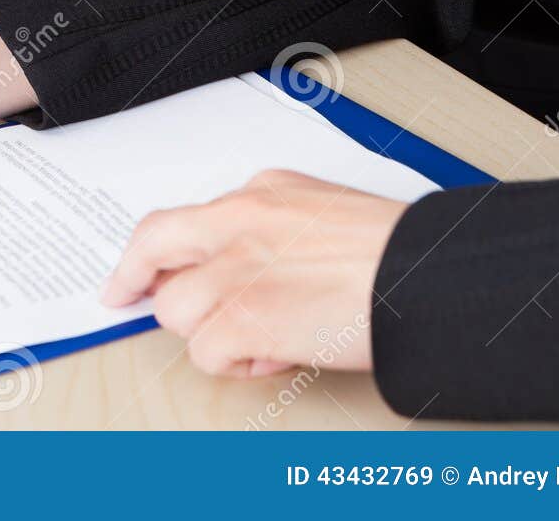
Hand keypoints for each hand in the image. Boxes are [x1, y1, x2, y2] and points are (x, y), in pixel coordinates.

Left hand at [101, 171, 408, 378]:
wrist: (429, 275)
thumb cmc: (396, 255)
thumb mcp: (324, 212)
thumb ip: (272, 227)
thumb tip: (240, 263)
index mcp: (260, 194)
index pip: (177, 219)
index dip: (146, 253)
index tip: (131, 276)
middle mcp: (238, 222)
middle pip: (152, 249)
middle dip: (137, 280)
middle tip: (128, 300)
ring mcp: (236, 269)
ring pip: (176, 311)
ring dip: (211, 333)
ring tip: (261, 338)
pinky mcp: (243, 316)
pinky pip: (206, 351)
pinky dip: (237, 364)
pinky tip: (276, 355)